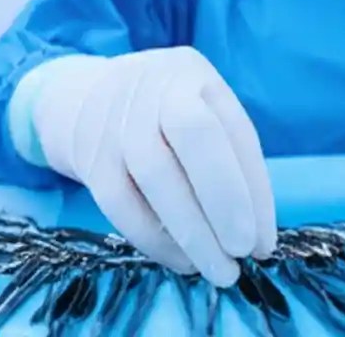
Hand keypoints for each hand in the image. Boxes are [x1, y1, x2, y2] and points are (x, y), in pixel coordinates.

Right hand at [26, 47, 275, 285]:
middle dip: (224, 201)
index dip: (254, 189)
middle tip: (242, 252)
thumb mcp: (197, 111)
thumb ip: (229, 158)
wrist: (79, 100)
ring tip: (218, 270)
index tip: (265, 241)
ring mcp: (115, 119)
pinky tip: (182, 261)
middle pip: (194, 137)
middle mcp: (153, 87)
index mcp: (191, 74)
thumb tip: (259, 236)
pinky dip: (155, 240)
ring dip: (192, 233)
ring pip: (156, 176)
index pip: (233, 130)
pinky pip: (121, 204)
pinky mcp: (89, 155)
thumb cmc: (158, 115)